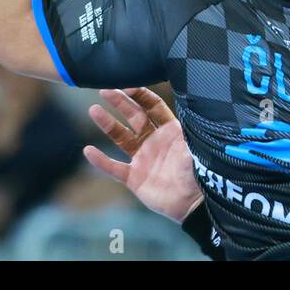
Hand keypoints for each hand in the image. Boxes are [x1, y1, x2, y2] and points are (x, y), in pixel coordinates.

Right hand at [82, 87, 201, 222]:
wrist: (195, 204)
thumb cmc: (200, 174)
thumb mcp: (196, 150)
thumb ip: (189, 134)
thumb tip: (192, 111)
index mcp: (170, 130)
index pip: (152, 106)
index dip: (141, 95)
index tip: (128, 85)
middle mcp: (153, 140)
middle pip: (134, 116)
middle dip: (120, 102)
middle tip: (105, 90)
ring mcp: (142, 158)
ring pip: (121, 137)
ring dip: (107, 124)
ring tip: (94, 110)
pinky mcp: (134, 178)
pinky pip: (114, 168)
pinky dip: (101, 161)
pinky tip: (88, 151)